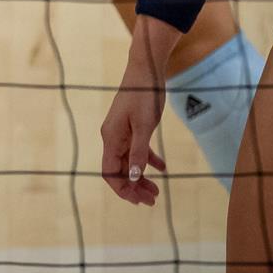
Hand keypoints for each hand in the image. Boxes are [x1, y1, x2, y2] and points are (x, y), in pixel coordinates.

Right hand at [100, 57, 168, 205]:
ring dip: (140, 177)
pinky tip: (162, 168)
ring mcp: (121, 132)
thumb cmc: (144, 97)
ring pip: (127, 162)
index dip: (121, 189)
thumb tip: (132, 177)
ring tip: (157, 190)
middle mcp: (112, 137)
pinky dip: (147, 161)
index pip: (109, 172)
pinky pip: (136, 150)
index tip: (139, 201)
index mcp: (111, 138)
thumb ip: (138, 152)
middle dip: (133, 187)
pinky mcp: (131, 127)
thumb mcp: (144, 126)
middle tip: (153, 200)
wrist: (146, 72)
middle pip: (118, 170)